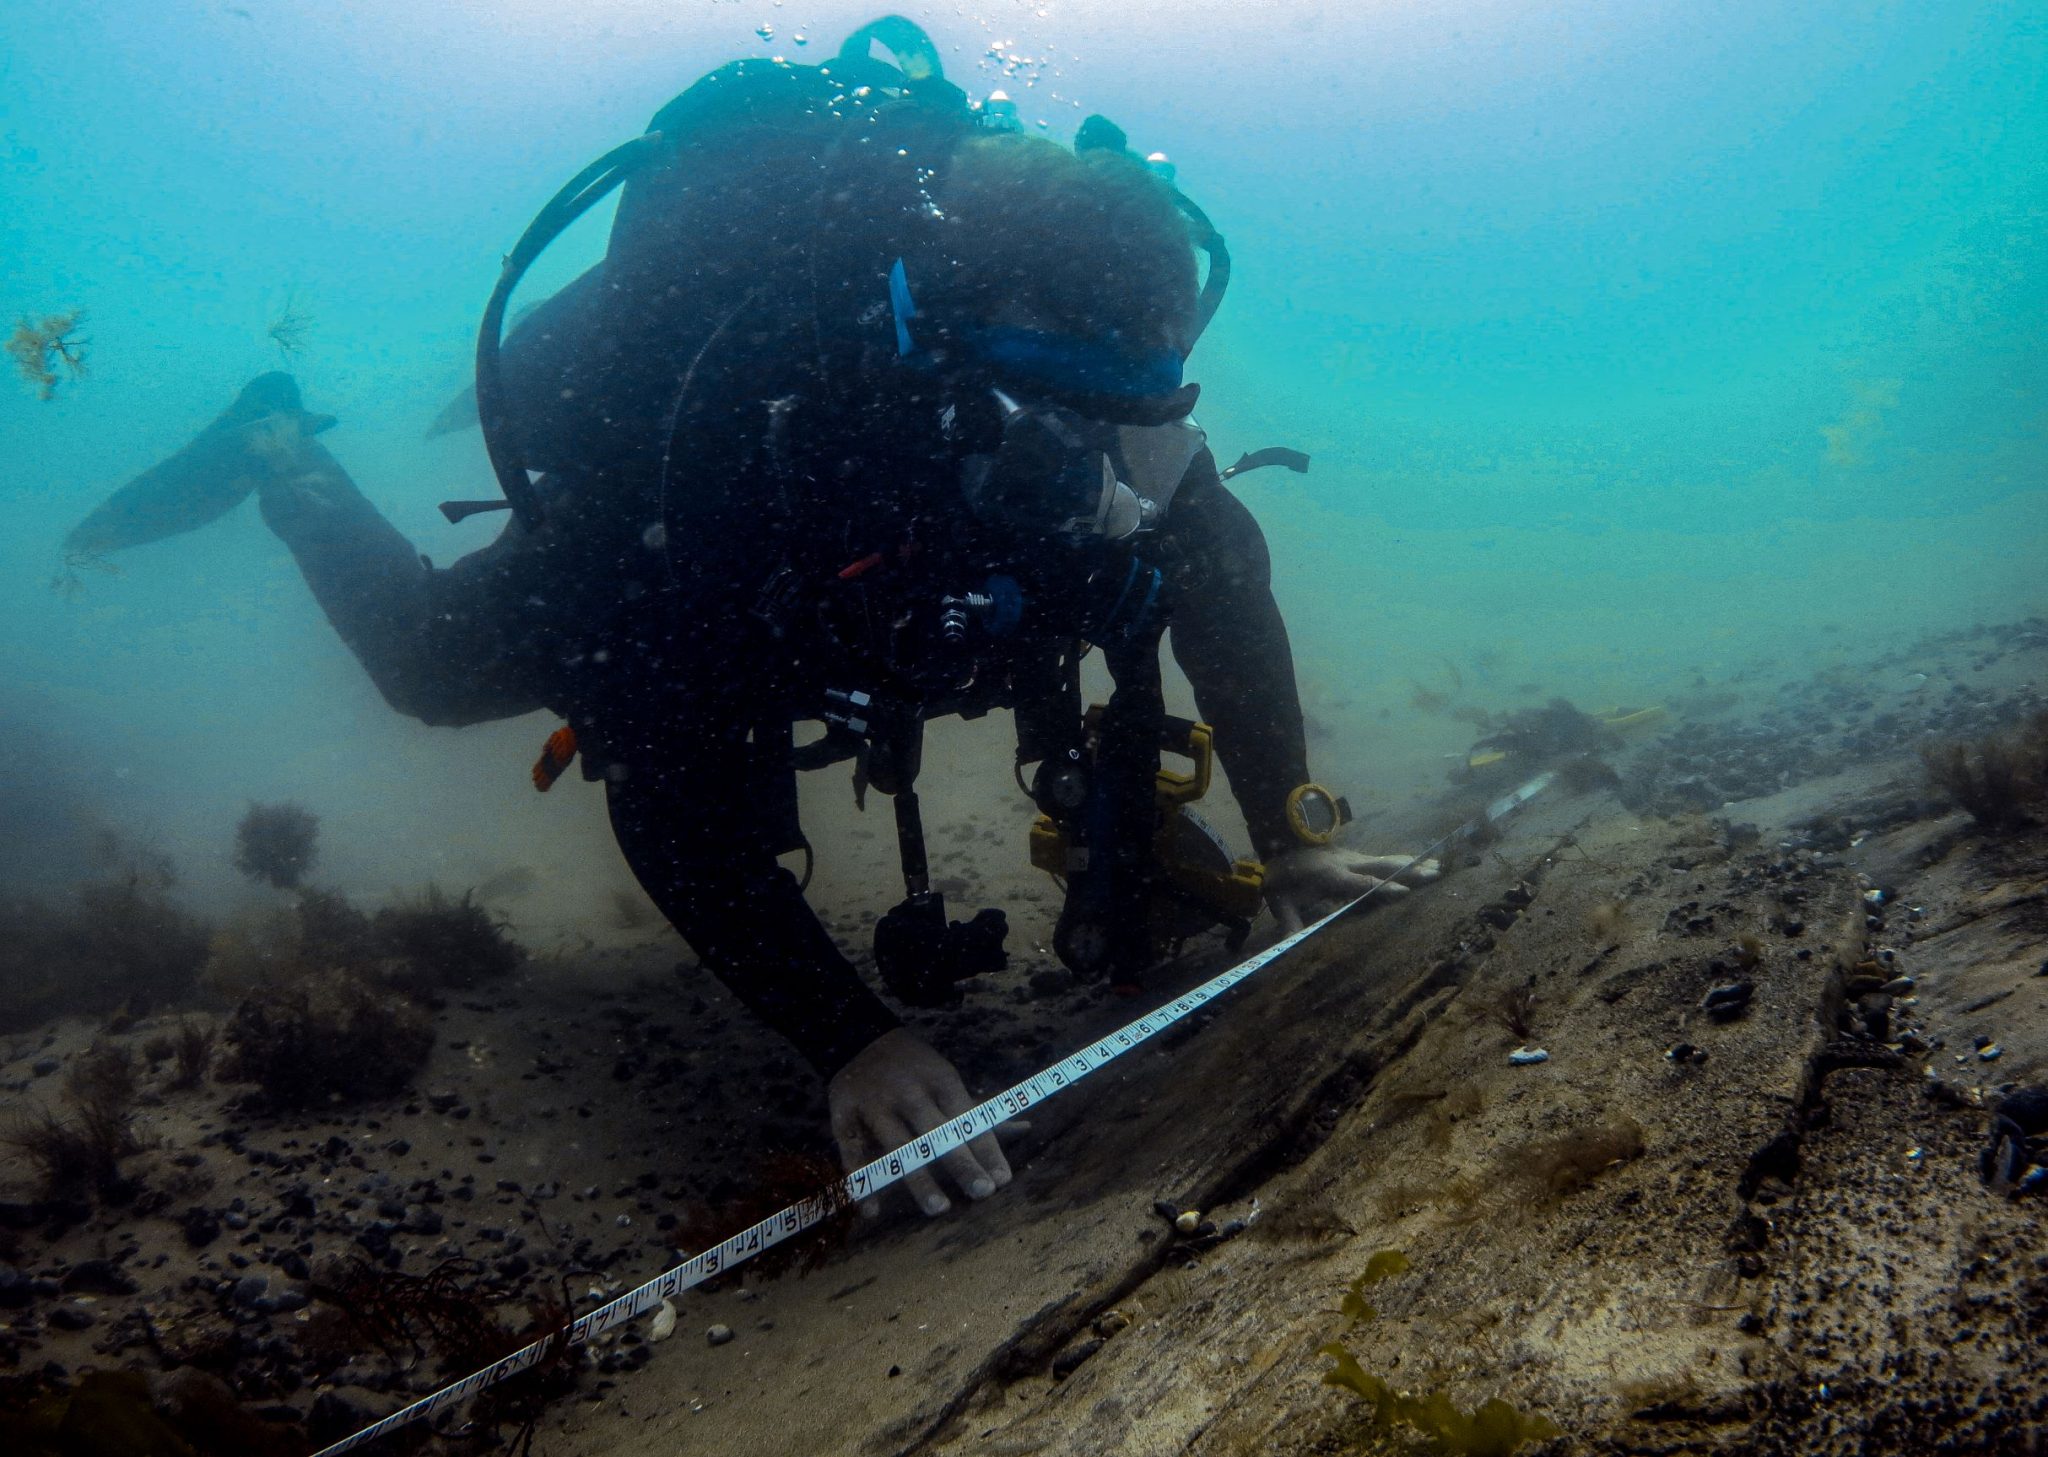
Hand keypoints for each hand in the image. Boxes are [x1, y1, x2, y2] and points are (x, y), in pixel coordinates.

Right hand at [827, 1028, 1012, 1217]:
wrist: (860, 1039)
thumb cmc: (916, 1071)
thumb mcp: (948, 1081)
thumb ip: (979, 1113)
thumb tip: (1026, 1128)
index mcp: (940, 1082)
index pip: (968, 1120)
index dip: (986, 1150)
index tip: (1001, 1181)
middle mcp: (909, 1093)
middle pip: (937, 1133)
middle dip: (962, 1163)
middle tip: (982, 1192)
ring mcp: (875, 1105)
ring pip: (898, 1146)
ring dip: (919, 1178)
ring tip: (939, 1208)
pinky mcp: (844, 1115)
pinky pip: (852, 1152)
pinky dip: (861, 1180)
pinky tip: (872, 1210)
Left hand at [1263, 847, 1439, 934]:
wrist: (1276, 847)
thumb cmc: (1281, 883)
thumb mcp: (1281, 904)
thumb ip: (1288, 924)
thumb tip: (1287, 945)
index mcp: (1331, 877)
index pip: (1361, 884)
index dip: (1382, 888)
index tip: (1405, 893)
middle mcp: (1346, 864)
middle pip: (1382, 867)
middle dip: (1409, 872)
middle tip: (1436, 874)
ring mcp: (1352, 858)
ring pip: (1387, 860)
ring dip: (1413, 863)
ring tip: (1440, 865)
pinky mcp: (1356, 857)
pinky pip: (1384, 859)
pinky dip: (1405, 860)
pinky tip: (1422, 861)